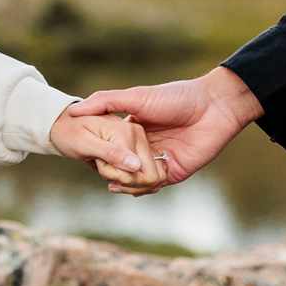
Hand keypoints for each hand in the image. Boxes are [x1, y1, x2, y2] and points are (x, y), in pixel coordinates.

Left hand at [48, 109, 160, 191]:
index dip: (119, 178)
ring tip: (105, 169)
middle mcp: (138, 135)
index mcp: (128, 132)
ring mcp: (139, 141)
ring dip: (126, 182)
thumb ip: (111, 153)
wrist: (63, 124)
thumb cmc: (69, 132)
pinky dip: (128, 180)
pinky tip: (112, 175)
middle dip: (126, 182)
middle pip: (149, 177)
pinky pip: (142, 174)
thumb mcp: (85, 144)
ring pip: (147, 178)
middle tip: (103, 169)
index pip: (140, 172)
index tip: (100, 166)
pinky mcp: (136, 148)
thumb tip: (136, 166)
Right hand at [66, 66, 261, 195]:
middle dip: (110, 170)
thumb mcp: (135, 97)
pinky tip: (130, 188)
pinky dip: (142, 189)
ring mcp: (159, 160)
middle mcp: (145, 145)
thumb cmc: (175, 97)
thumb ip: (105, 102)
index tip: (85, 156)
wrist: (212, 107)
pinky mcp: (174, 172)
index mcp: (135, 128)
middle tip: (97, 171)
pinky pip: (154, 185)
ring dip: (124, 182)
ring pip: (136, 178)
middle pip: (122, 164)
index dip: (99, 152)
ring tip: (111, 182)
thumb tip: (73, 110)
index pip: (112, 145)